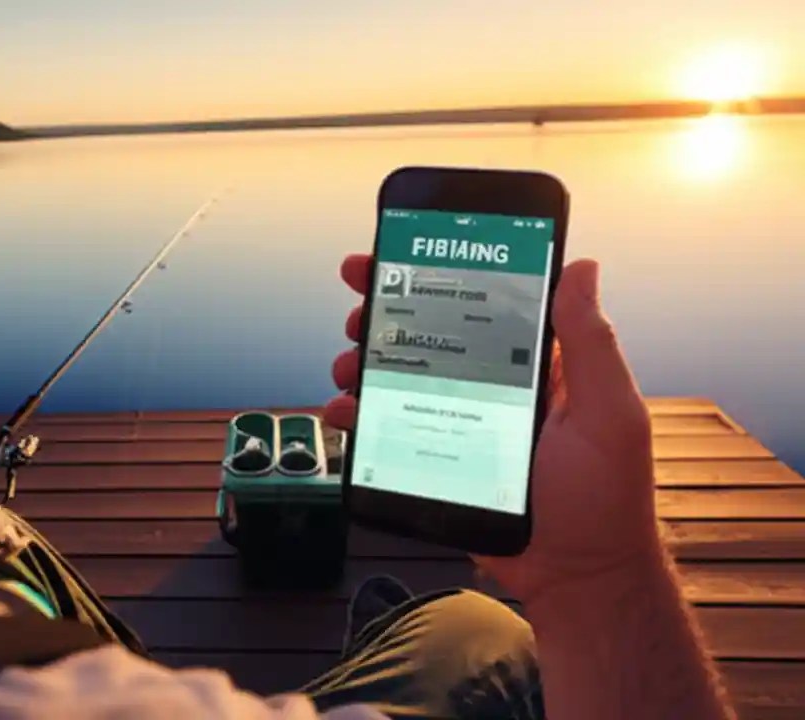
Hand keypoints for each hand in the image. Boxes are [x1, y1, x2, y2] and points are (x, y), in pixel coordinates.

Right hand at [324, 254, 665, 606]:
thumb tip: (581, 267)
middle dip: (384, 315)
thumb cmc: (603, 501)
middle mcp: (492, 386)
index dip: (436, 273)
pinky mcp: (436, 459)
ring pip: (398, 378)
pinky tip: (344, 412)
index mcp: (534, 363)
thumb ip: (590, 342)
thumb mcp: (607, 413)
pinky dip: (357, 416)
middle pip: (427, 334)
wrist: (575, 578)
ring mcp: (460, 422)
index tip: (396, 252)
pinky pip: (387, 429)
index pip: (480, 300)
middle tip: (360, 313)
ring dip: (364, 363)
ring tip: (349, 366)